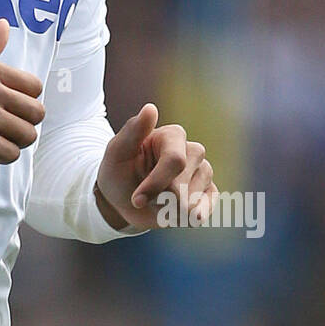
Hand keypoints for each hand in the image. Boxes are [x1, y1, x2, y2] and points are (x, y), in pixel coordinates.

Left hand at [95, 103, 217, 231]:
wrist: (122, 199)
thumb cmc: (118, 172)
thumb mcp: (117, 152)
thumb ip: (133, 131)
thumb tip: (150, 108)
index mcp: (172, 135)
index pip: (175, 161)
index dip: (156, 184)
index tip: (136, 200)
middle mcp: (192, 151)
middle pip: (184, 185)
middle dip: (160, 198)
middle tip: (143, 198)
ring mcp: (202, 172)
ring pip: (194, 200)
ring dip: (169, 209)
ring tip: (156, 201)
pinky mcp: (208, 192)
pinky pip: (208, 207)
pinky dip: (191, 217)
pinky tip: (179, 216)